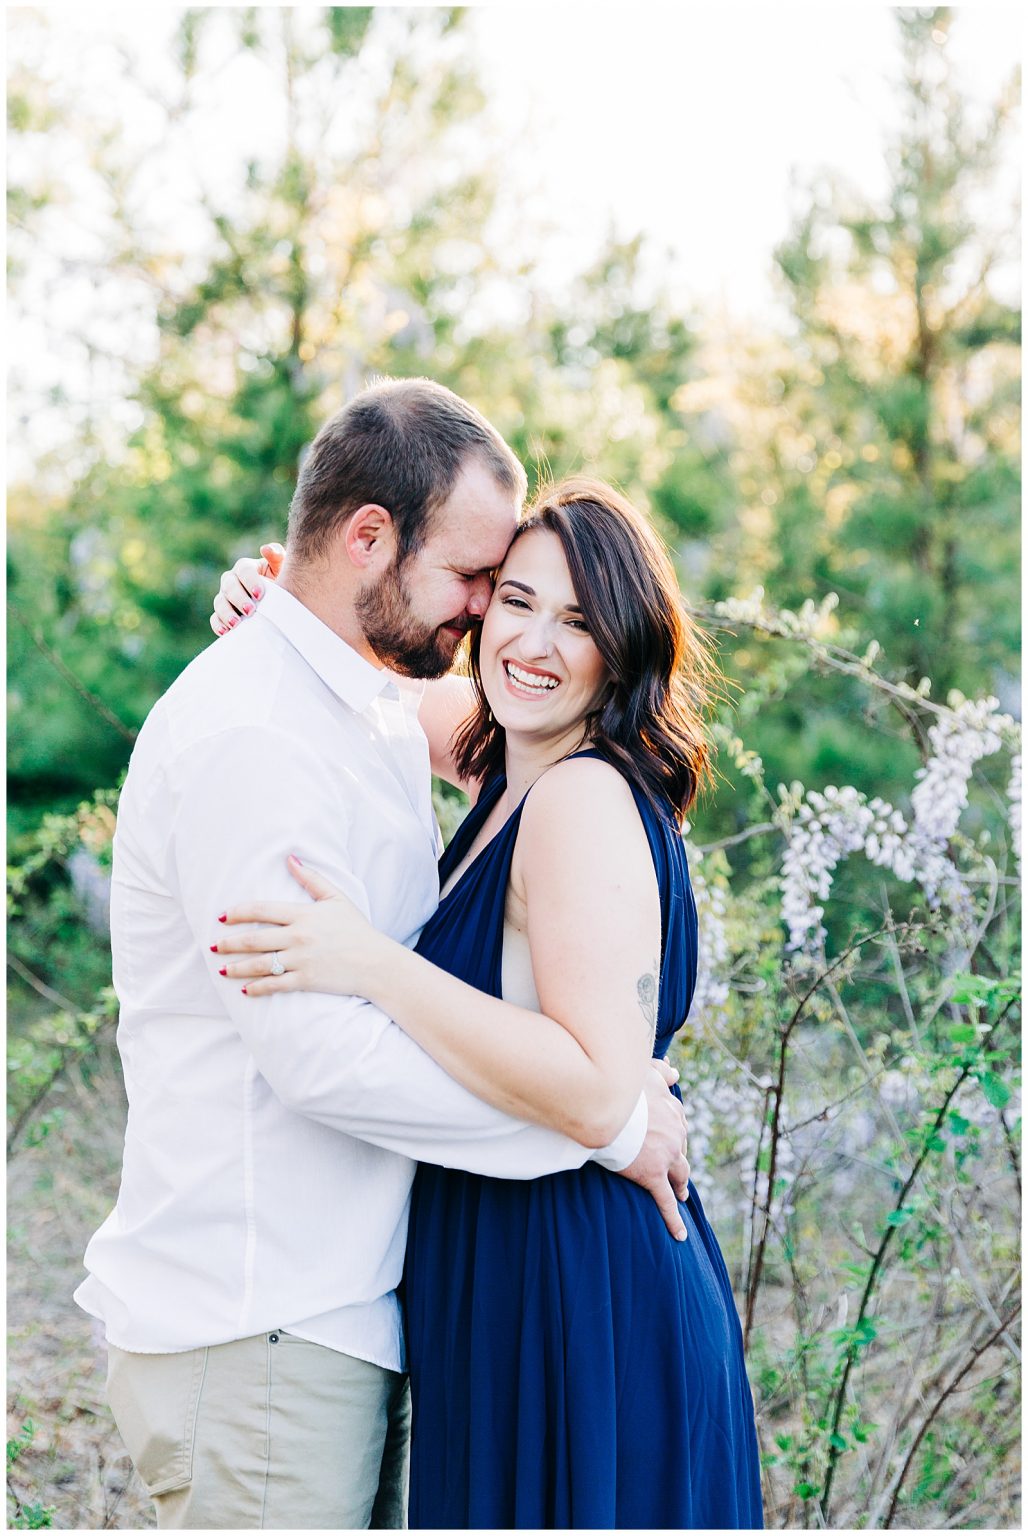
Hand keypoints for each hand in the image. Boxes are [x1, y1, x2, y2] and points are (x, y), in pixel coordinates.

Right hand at [210, 542, 284, 636]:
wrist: (281, 604)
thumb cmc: (284, 582)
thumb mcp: (284, 569)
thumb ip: (277, 556)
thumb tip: (265, 549)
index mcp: (246, 568)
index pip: (243, 570)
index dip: (250, 581)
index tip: (260, 594)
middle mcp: (232, 580)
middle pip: (229, 586)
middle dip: (238, 598)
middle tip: (251, 610)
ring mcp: (225, 598)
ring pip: (219, 602)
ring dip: (226, 613)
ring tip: (236, 623)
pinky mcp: (223, 614)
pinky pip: (215, 619)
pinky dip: (218, 625)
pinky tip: (226, 632)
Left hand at [212, 856, 389, 996]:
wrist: (376, 963)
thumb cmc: (356, 929)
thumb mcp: (336, 898)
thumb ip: (311, 878)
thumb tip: (289, 858)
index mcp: (303, 914)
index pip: (261, 910)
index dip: (238, 913)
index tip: (223, 917)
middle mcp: (297, 937)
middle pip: (253, 939)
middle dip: (230, 943)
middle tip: (213, 946)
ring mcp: (300, 960)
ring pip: (259, 964)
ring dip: (237, 968)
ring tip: (222, 970)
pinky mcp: (305, 980)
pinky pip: (274, 985)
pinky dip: (258, 988)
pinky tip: (246, 989)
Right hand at [616, 1062, 690, 1240]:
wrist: (605, 1106)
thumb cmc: (620, 1086)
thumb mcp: (643, 1071)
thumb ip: (661, 1071)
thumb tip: (677, 1072)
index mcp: (672, 1108)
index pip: (678, 1121)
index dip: (673, 1130)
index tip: (669, 1136)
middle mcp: (675, 1132)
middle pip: (681, 1148)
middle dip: (678, 1157)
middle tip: (673, 1166)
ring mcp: (666, 1156)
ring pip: (680, 1175)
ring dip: (681, 1184)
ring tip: (681, 1194)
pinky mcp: (653, 1176)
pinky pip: (665, 1202)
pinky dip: (674, 1220)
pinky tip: (680, 1235)